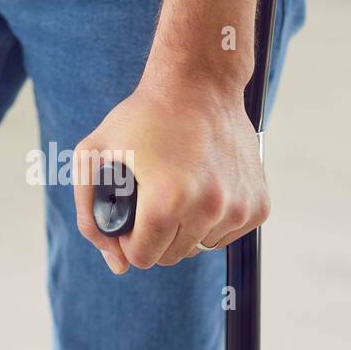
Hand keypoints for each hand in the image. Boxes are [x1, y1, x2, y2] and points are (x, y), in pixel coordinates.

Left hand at [73, 67, 269, 273]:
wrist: (199, 84)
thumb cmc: (142, 118)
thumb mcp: (94, 156)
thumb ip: (91, 216)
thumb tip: (117, 265)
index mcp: (167, 200)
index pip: (142, 257)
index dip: (129, 239)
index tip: (131, 214)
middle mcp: (209, 207)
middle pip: (171, 257)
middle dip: (156, 236)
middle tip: (153, 198)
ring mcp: (239, 207)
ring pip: (199, 247)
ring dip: (185, 229)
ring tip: (179, 188)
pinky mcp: (259, 205)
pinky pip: (226, 234)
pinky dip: (212, 220)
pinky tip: (203, 187)